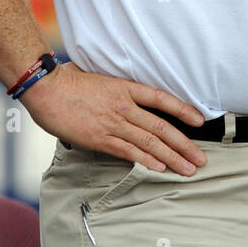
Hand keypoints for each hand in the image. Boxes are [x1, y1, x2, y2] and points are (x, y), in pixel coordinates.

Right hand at [20, 62, 206, 174]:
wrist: (46, 88)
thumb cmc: (67, 80)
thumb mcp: (98, 76)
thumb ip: (113, 87)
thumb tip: (119, 91)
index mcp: (125, 87)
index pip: (162, 99)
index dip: (183, 110)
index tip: (200, 120)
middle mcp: (124, 106)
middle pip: (162, 127)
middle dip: (185, 145)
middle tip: (201, 159)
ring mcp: (113, 123)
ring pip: (150, 143)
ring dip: (172, 158)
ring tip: (188, 169)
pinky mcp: (100, 138)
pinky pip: (129, 152)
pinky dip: (147, 161)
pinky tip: (160, 169)